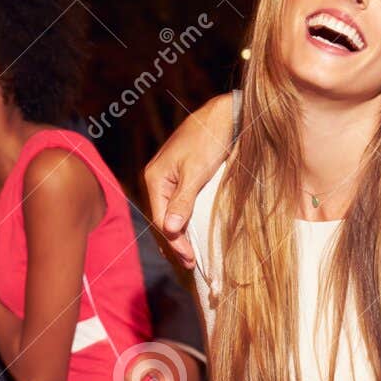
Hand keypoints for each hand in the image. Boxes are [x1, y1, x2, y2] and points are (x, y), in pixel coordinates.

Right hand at [143, 94, 235, 268]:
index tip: (190, 260)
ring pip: (171, 214)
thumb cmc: (209, 140)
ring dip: (180, 234)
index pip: (160, 220)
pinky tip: (193, 232)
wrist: (225, 115)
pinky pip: (179, 205)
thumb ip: (182, 201)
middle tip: (192, 265)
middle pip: (163, 219)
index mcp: (155, 178)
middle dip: (176, 243)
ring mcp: (169, 178)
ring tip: (191, 255)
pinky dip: (185, 220)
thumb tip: (168, 229)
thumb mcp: (197, 172)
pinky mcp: (183, 177)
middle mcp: (157, 179)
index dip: (174, 242)